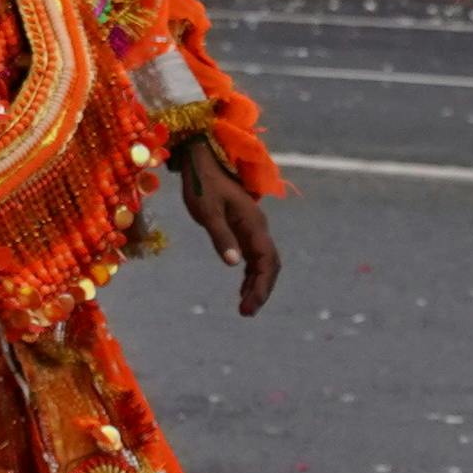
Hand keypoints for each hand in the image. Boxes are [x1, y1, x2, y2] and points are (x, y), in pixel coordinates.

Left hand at [175, 141, 279, 315]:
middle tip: (246, 312)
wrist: (202, 159)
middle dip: (261, 290)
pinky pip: (254, 255)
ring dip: (257, 284)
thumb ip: (221, 237)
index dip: (261, 286)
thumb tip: (234, 264)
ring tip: (244, 306)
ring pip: (264, 261)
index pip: (266, 261)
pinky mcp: (243, 226)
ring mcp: (252, 227)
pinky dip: (251, 273)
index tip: (248, 307)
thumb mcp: (207, 212)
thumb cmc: (202, 184)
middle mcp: (258, 227)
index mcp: (252, 224)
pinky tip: (242, 287)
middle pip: (270, 264)